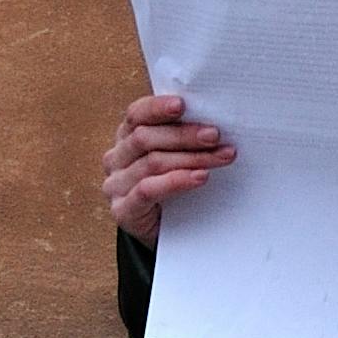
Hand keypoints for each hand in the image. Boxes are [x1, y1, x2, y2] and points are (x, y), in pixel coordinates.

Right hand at [103, 91, 235, 245]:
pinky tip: (200, 177)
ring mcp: (116, 185)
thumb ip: (182, 136)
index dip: (157, 108)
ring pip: (152, 162)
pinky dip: (176, 181)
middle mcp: (116, 158)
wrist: (167, 233)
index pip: (136, 114)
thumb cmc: (174, 187)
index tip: (183, 105)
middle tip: (215, 135)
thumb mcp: (175, 156)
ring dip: (191, 158)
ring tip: (221, 156)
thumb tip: (211, 119)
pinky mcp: (122, 210)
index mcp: (125, 137)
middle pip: (146, 138)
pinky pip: (147, 190)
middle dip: (184, 135)